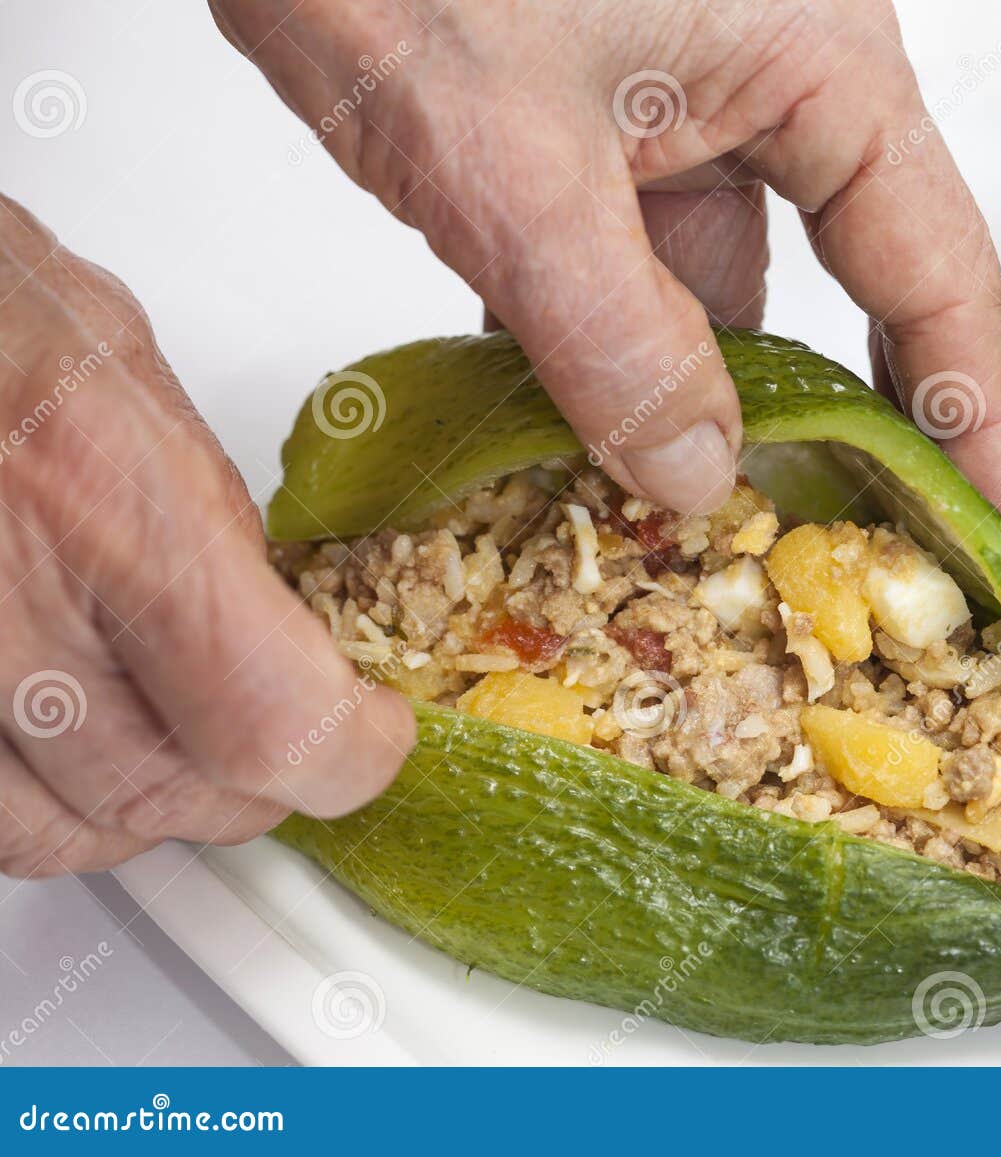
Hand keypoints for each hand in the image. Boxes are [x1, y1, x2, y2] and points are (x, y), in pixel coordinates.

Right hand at [0, 198, 414, 877]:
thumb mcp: (129, 369)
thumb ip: (206, 513)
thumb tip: (276, 608)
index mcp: (108, 502)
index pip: (273, 722)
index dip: (346, 756)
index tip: (369, 735)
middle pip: (171, 797)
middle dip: (253, 787)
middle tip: (282, 748)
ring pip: (57, 833)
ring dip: (139, 810)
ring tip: (174, 750)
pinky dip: (32, 803)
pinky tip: (60, 747)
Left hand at [211, 0, 1000, 535]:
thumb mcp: (514, 166)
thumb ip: (616, 339)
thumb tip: (697, 478)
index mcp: (816, 56)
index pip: (939, 271)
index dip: (976, 419)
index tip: (994, 533)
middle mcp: (773, 76)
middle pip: (865, 282)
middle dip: (874, 422)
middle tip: (899, 553)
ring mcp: (685, 101)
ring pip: (740, 287)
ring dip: (729, 405)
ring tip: (749, 535)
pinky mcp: (603, 129)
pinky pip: (648, 269)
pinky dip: (633, 360)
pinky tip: (614, 452)